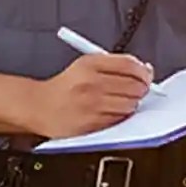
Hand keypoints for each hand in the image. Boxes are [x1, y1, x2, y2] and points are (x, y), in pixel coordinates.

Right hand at [30, 54, 152, 137]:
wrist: (39, 106)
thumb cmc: (65, 86)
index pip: (130, 65)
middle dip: (141, 88)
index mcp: (90, 64)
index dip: (143, 71)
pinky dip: (121, 116)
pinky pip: (119, 119)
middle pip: (134, 86)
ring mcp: (92, 104)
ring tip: (120, 101)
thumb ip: (115, 64)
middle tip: (137, 90)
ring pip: (130, 104)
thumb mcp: (86, 65)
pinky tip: (111, 111)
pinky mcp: (92, 123)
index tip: (145, 75)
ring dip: (132, 104)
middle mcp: (91, 83)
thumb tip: (145, 69)